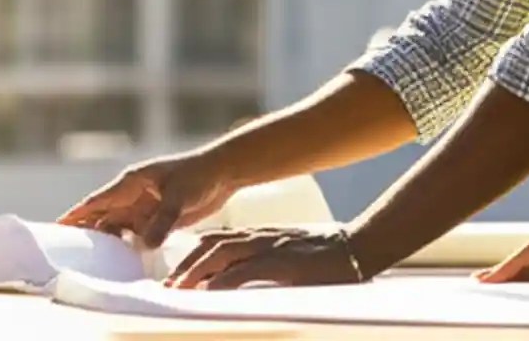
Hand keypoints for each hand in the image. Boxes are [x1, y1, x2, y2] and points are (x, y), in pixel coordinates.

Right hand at [56, 152, 236, 247]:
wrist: (222, 174)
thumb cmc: (198, 175)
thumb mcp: (179, 197)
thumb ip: (162, 221)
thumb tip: (145, 245)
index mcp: (131, 183)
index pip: (97, 201)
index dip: (76, 215)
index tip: (56, 227)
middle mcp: (133, 196)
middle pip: (102, 217)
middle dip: (86, 232)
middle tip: (67, 252)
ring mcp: (144, 208)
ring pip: (118, 229)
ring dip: (107, 243)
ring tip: (90, 262)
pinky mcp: (157, 219)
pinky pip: (136, 237)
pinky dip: (128, 248)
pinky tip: (122, 263)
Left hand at [165, 227, 362, 289]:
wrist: (360, 245)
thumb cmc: (331, 256)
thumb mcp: (294, 255)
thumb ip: (271, 262)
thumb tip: (250, 280)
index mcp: (263, 236)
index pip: (219, 239)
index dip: (194, 254)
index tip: (178, 274)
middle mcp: (262, 238)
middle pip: (212, 245)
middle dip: (186, 265)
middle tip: (168, 287)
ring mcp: (271, 248)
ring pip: (221, 254)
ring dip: (196, 272)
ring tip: (178, 290)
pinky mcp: (283, 263)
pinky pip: (246, 270)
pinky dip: (223, 281)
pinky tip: (209, 292)